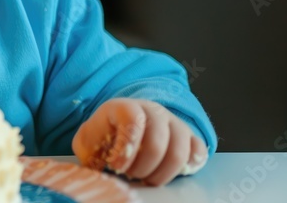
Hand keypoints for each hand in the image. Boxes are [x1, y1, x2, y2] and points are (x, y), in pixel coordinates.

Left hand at [72, 98, 207, 185]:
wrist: (123, 124)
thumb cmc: (104, 136)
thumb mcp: (88, 141)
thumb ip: (88, 152)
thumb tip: (95, 172)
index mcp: (126, 107)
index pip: (133, 120)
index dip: (126, 147)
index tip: (115, 166)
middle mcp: (153, 111)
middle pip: (158, 141)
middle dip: (142, 167)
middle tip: (130, 175)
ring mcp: (174, 123)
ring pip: (180, 151)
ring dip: (162, 173)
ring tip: (146, 179)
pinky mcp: (189, 137)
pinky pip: (198, 151)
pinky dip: (189, 167)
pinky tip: (172, 174)